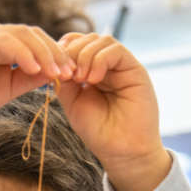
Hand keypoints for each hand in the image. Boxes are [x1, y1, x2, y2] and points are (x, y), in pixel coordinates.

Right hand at [0, 22, 71, 156]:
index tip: (73, 75)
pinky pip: (6, 44)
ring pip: (23, 36)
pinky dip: (23, 55)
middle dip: (56, 53)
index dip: (57, 55)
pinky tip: (35, 70)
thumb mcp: (9, 88)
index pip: (38, 41)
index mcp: (5, 43)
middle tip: (70, 72)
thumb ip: (30, 79)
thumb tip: (58, 74)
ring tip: (56, 73)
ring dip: (43, 54)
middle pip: (35, 34)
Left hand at [53, 33, 171, 190]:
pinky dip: (99, 60)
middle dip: (72, 52)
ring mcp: (122, 66)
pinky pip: (116, 50)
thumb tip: (55, 59)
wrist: (121, 151)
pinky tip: (93, 79)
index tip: (54, 70)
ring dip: (85, 56)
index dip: (63, 50)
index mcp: (92, 71)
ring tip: (81, 80)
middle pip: (87, 38)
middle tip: (67, 75)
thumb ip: (64, 79)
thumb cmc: (98, 131)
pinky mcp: (135, 70)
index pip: (76, 44)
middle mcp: (108, 65)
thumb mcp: (73, 102)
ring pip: (102, 40)